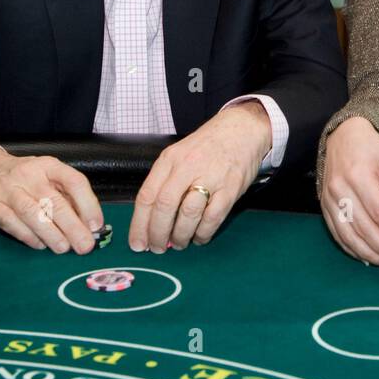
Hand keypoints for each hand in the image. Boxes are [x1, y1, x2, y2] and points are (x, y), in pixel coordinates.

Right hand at [0, 146, 102, 253]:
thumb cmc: (24, 179)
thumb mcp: (47, 179)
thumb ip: (67, 198)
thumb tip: (90, 225)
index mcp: (49, 166)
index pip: (74, 181)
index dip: (88, 204)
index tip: (97, 224)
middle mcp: (29, 175)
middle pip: (55, 202)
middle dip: (73, 227)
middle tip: (85, 245)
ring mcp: (8, 190)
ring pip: (33, 214)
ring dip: (51, 234)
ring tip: (64, 248)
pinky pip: (13, 224)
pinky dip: (29, 237)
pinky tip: (40, 245)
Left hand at [128, 101, 268, 252]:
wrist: (241, 130)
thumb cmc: (206, 147)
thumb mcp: (178, 155)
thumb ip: (165, 183)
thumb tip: (152, 221)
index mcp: (169, 159)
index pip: (147, 195)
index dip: (139, 224)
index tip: (138, 243)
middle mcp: (187, 167)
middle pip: (164, 207)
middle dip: (157, 234)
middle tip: (157, 248)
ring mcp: (210, 177)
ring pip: (187, 215)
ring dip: (180, 236)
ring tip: (178, 243)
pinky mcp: (230, 188)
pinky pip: (212, 218)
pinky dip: (203, 234)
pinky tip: (199, 237)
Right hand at [320, 116, 378, 270]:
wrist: (342, 137)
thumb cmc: (371, 149)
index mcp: (359, 176)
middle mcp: (340, 189)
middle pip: (365, 228)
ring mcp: (329, 199)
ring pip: (349, 236)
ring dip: (370, 255)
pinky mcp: (324, 206)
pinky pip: (338, 234)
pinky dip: (353, 250)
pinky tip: (367, 258)